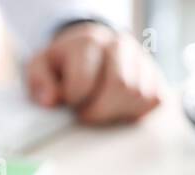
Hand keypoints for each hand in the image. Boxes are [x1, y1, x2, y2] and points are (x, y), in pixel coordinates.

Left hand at [25, 22, 162, 124]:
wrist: (92, 53)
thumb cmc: (66, 65)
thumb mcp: (42, 68)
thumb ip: (39, 82)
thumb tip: (50, 101)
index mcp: (89, 41)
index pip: (85, 80)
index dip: (74, 100)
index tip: (70, 103)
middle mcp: (120, 45)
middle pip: (121, 86)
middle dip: (99, 110)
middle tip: (86, 114)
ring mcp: (142, 60)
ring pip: (139, 95)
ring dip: (117, 112)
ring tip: (102, 108)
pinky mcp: (156, 78)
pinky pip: (153, 101)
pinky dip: (135, 112)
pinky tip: (119, 109)